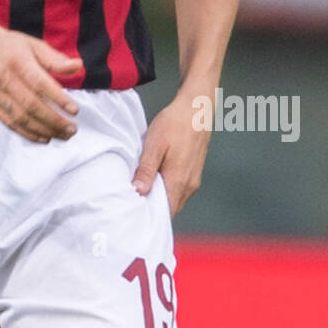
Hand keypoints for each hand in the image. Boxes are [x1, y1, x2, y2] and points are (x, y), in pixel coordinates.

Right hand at [0, 21, 82, 143]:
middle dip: (54, 120)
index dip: (58, 98)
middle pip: (31, 105)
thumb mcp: (32, 44)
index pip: (40, 83)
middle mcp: (5, 78)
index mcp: (18, 61)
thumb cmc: (7, 44)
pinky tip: (43, 137)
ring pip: (20, 117)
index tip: (74, 110)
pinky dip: (27, 133)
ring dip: (43, 130)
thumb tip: (78, 66)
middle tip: (72, 129)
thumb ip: (55, 59)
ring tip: (62, 135)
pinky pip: (9, 122)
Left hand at [131, 91, 211, 215]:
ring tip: (140, 195)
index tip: (132, 216)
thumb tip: (138, 192)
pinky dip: (166, 191)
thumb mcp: (154, 144)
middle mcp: (189, 186)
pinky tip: (153, 182)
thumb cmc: (174, 124)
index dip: (148, 217)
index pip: (164, 213)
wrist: (196, 109)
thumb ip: (147, 170)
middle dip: (152, 211)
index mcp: (178, 181)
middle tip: (131, 207)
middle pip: (169, 209)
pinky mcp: (194, 174)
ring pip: (174, 200)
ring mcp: (193, 181)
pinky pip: (179, 191)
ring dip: (159, 200)